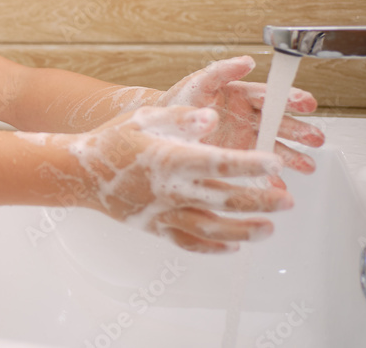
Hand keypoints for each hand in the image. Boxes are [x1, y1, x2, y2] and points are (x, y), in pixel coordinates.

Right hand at [69, 104, 292, 252]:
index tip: (274, 162)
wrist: (78, 172)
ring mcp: (163, 213)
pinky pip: (188, 243)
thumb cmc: (113, 140)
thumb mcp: (146, 117)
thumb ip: (182, 117)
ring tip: (270, 229)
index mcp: (171, 158)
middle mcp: (170, 190)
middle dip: (259, 201)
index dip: (251, 164)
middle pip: (224, 200)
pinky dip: (213, 248)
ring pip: (211, 228)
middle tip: (286, 200)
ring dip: (244, 230)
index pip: (220, 163)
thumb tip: (212, 116)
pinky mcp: (155, 228)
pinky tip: (233, 246)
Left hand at [159, 56, 322, 175]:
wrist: (161, 127)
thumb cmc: (180, 101)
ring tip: (308, 166)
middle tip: (316, 139)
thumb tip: (247, 61)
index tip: (308, 104)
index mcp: (242, 95)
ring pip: (274, 147)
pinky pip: (257, 167)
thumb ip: (222, 71)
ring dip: (292, 157)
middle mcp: (248, 117)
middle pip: (279, 123)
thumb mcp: (198, 83)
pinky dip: (268, 177)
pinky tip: (278, 185)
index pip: (270, 96)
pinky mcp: (238, 156)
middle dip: (299, 131)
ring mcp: (245, 138)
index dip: (290, 99)